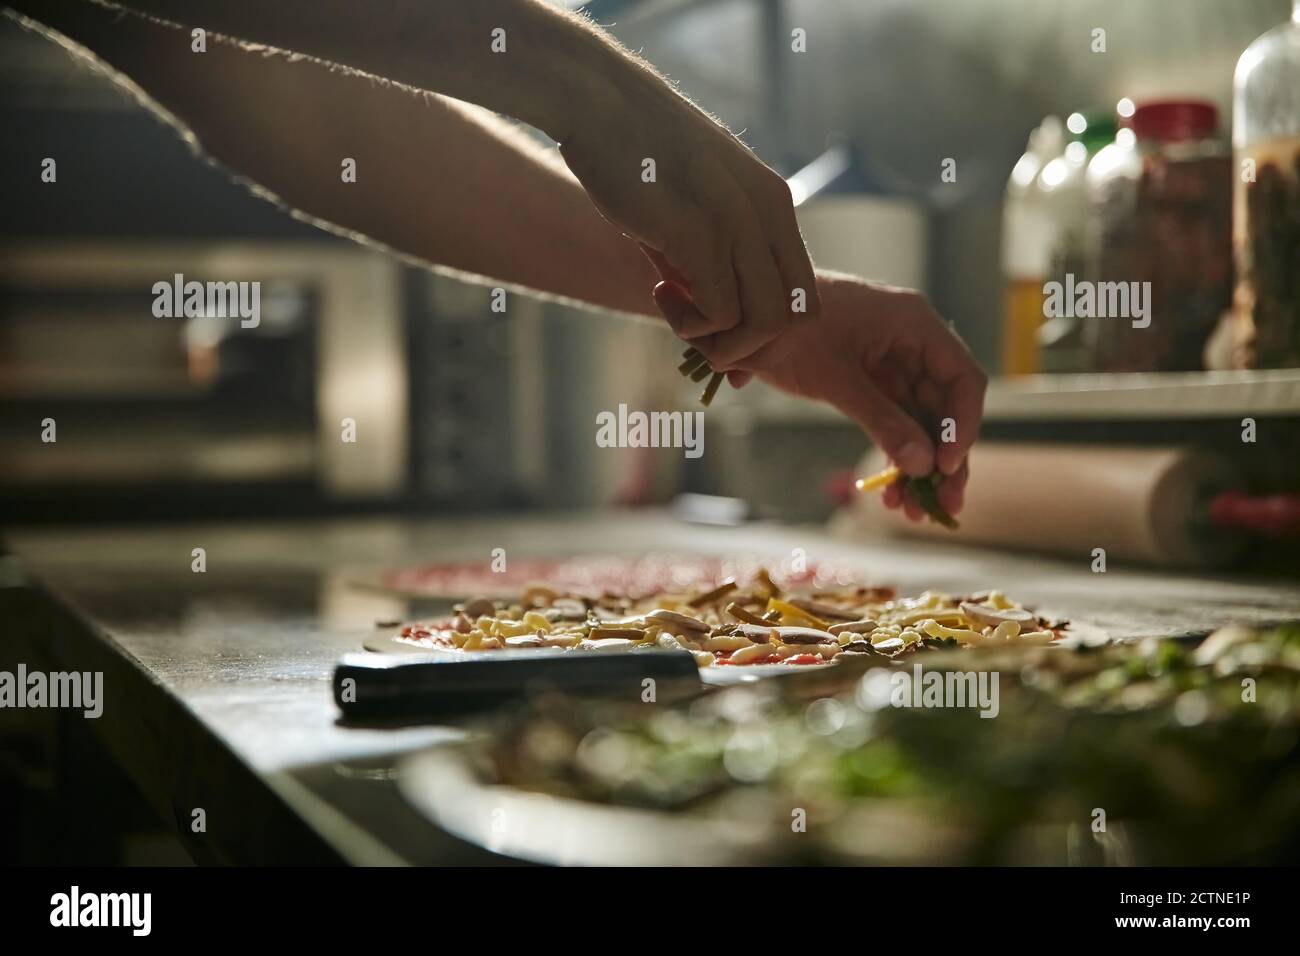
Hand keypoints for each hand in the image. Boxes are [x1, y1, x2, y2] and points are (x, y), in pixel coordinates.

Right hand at [558, 68, 818, 368]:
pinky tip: (658, 291)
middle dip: (748, 349)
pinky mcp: (704, 233)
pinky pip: (721, 314)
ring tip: (675, 313)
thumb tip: (727, 352)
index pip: (806, 300)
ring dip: (719, 343)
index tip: (720, 339)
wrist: (601, 104)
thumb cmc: (637, 162)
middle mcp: (769, 214)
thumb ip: (712, 276)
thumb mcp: (692, 218)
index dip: (769, 337)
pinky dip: (689, 324)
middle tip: (697, 334)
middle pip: (796, 320)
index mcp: (775, 207)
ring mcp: (740, 222)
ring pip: (765, 325)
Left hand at [654, 272, 986, 520]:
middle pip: (944, 406)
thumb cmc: (789, 330)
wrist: (745, 312)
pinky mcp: (869, 378)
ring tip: (910, 511)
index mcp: (914, 324)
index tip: (947, 467)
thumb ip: (883, 420)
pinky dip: (893, 451)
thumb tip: (923, 465)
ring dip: (917, 464)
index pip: (962, 379)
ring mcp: (890, 361)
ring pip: (919, 420)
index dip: (963, 426)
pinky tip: (889, 491)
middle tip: (944, 506)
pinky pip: (893, 419)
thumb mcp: (837, 379)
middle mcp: (910, 341)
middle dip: (942, 458)